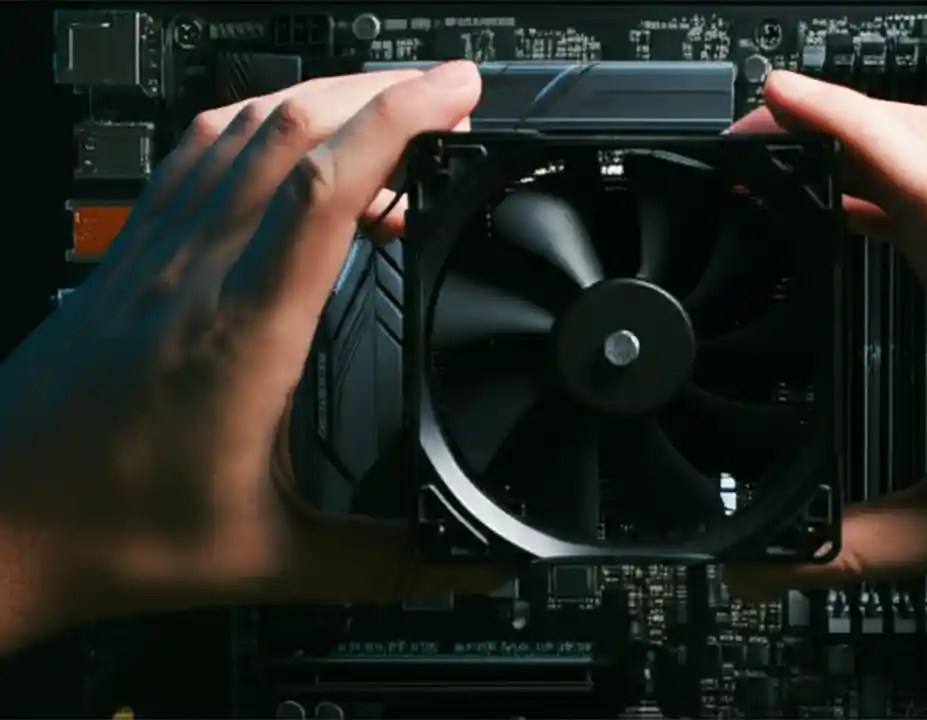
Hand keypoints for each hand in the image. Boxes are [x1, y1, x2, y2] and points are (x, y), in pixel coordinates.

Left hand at [0, 61, 500, 651]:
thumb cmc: (109, 528)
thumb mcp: (271, 559)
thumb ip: (386, 563)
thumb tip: (470, 567)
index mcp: (246, 334)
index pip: (328, 184)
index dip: (401, 121)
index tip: (457, 97)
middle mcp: (197, 270)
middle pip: (292, 127)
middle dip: (384, 91)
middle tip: (450, 96)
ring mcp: (157, 251)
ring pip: (244, 126)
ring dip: (327, 99)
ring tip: (389, 111)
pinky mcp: (133, 252)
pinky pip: (198, 151)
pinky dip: (262, 124)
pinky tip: (290, 145)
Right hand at [727, 72, 926, 625]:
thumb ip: (851, 551)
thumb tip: (759, 569)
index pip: (915, 174)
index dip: (837, 122)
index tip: (775, 101)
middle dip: (837, 113)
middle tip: (762, 127)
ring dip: (876, 139)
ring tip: (802, 156)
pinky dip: (911, 178)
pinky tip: (873, 214)